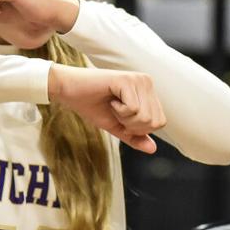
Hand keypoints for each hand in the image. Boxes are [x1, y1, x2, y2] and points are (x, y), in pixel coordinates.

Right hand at [47, 65, 163, 152]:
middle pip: (153, 122)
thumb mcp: (117, 126)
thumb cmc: (93, 105)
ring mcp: (138, 79)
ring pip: (144, 117)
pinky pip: (133, 109)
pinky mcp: (127, 80)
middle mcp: (147, 82)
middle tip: (116, 112)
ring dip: (124, 118)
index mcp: (148, 91)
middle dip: (131, 125)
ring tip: (113, 105)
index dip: (139, 129)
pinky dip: (119, 111)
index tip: (122, 118)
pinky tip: (111, 100)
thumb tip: (153, 149)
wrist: (70, 91)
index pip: (159, 122)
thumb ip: (135, 136)